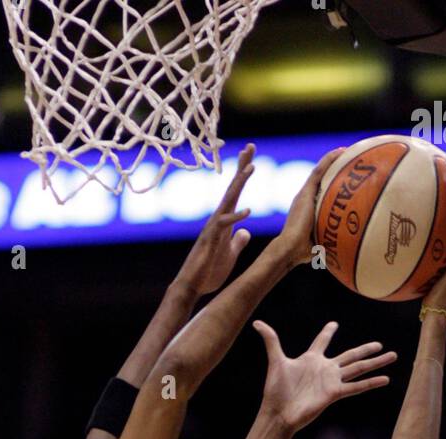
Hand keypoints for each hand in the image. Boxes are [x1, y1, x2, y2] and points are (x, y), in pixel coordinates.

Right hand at [175, 144, 254, 296]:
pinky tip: (248, 211)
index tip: (251, 157)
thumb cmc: (209, 271)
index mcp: (225, 221)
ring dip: (240, 184)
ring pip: (228, 200)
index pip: (235, 193)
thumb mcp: (229, 253)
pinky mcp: (211, 240)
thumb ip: (237, 241)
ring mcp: (213, 227)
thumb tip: (245, 232)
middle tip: (251, 147)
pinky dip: (236, 217)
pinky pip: (224, 225)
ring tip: (252, 168)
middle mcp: (218, 219)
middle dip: (242, 167)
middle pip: (232, 188)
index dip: (243, 174)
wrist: (193, 285)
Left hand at [253, 320, 396, 430]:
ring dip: (375, 363)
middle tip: (379, 344)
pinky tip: (385, 379)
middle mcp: (324, 369)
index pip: (322, 341)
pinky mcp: (334, 393)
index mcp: (311, 359)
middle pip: (350, 355)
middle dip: (365, 349)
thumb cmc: (276, 390)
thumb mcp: (276, 361)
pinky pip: (356, 386)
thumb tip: (257, 322)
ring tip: (393, 356)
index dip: (327, 332)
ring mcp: (331, 381)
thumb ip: (271, 340)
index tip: (334, 324)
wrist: (279, 412)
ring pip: (358, 368)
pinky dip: (370, 383)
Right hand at [275, 149, 341, 266]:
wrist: (289, 248)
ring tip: (345, 150)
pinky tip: (341, 151)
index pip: (317, 191)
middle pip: (318, 178)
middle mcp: (303, 198)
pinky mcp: (306, 192)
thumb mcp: (317, 245)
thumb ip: (325, 244)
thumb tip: (339, 251)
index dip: (328, 182)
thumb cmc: (301, 252)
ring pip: (319, 171)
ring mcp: (304, 194)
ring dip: (331, 159)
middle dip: (331, 168)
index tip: (339, 178)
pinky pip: (319, 171)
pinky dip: (329, 160)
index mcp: (304, 209)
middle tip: (345, 159)